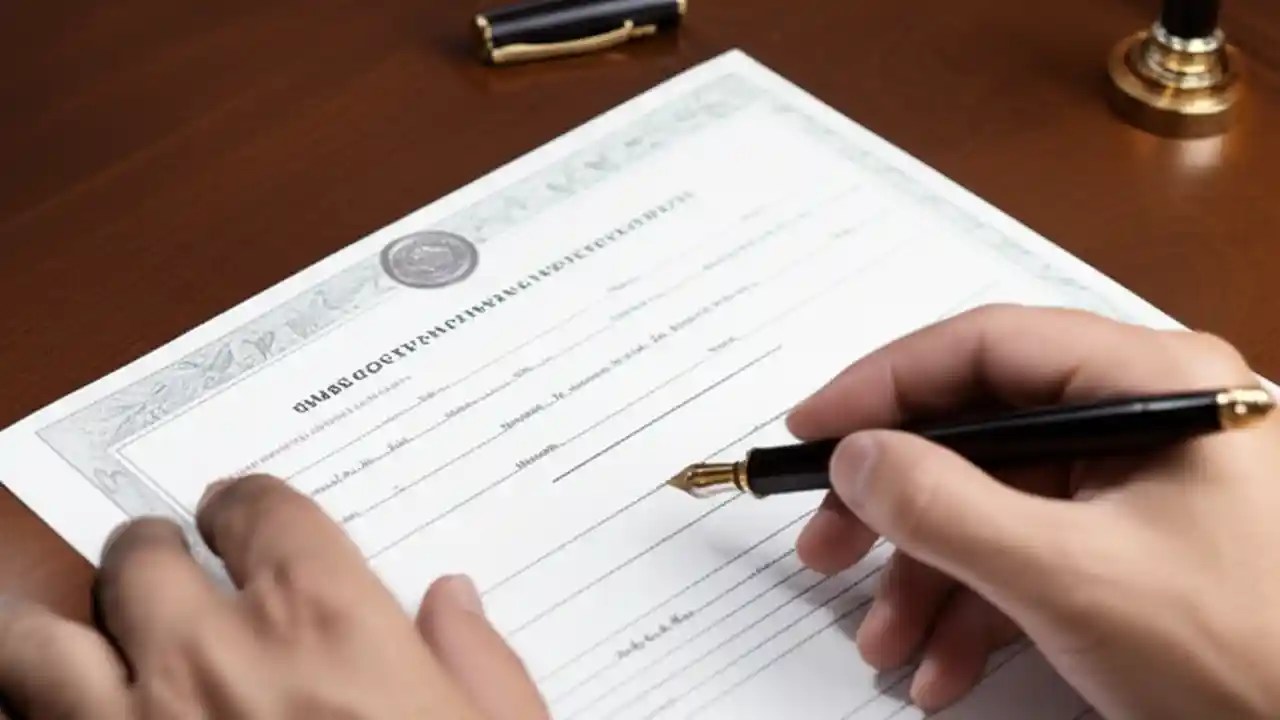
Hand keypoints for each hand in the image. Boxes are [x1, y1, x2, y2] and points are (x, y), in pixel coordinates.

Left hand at [0, 475, 547, 718]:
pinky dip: (31, 716)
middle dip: (149, 551)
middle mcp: (211, 658)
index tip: (239, 510)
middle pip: (140, 557)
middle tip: (160, 561)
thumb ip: (479, 661)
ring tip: (77, 627)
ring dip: (55, 623)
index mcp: (324, 624)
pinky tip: (62, 718)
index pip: (262, 511)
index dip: (245, 501)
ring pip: (36, 639)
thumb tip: (454, 600)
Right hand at [787, 304, 1279, 719]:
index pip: (986, 347)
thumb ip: (946, 506)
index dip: (884, 383)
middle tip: (826, 545)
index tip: (812, 430)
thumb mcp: (1069, 575)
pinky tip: (942, 664)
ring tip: (886, 640)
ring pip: (992, 502)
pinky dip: (974, 606)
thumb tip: (855, 457)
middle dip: (897, 503)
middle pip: (980, 431)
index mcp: (1151, 382)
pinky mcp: (1127, 542)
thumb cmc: (1241, 650)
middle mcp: (1141, 415)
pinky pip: (1025, 552)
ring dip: (927, 575)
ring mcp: (1135, 481)